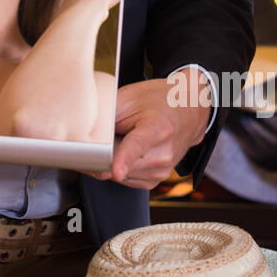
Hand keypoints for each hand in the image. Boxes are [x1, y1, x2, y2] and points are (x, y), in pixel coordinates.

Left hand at [90, 71, 211, 188]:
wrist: (189, 108)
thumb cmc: (160, 100)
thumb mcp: (129, 97)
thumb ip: (107, 116)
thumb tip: (87, 136)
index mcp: (157, 128)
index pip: (137, 147)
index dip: (124, 160)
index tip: (116, 171)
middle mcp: (163, 154)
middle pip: (119, 166)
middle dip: (102, 155)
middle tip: (105, 136)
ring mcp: (161, 170)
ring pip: (118, 176)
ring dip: (112, 161)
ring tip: (125, 138)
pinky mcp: (156, 179)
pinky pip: (125, 179)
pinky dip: (120, 167)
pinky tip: (128, 150)